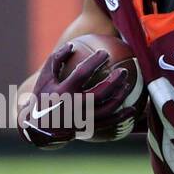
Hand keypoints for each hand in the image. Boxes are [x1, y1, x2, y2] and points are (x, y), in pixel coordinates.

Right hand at [20, 42, 137, 147]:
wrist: (40, 128)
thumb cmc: (43, 97)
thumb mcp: (45, 77)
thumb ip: (57, 60)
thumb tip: (72, 45)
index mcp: (63, 92)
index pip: (82, 73)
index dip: (95, 61)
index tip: (104, 53)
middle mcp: (74, 106)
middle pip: (100, 93)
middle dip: (114, 80)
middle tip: (124, 70)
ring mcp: (82, 119)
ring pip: (107, 109)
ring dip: (120, 97)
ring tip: (128, 85)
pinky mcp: (88, 128)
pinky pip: (109, 123)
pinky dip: (122, 117)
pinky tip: (133, 109)